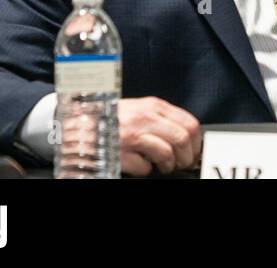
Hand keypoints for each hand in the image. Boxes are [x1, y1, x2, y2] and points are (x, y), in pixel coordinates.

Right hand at [63, 96, 202, 175]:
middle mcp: (145, 118)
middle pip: (182, 139)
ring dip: (169, 165)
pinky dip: (146, 171)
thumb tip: (187, 135)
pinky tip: (140, 165)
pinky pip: (145, 168)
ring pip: (167, 154)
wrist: (79, 122)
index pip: (188, 123)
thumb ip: (162, 118)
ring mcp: (133, 136)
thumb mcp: (140, 108)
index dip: (196, 142)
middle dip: (187, 156)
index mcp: (153, 106)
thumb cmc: (111, 117)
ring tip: (163, 166)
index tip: (196, 151)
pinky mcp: (121, 153)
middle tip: (182, 163)